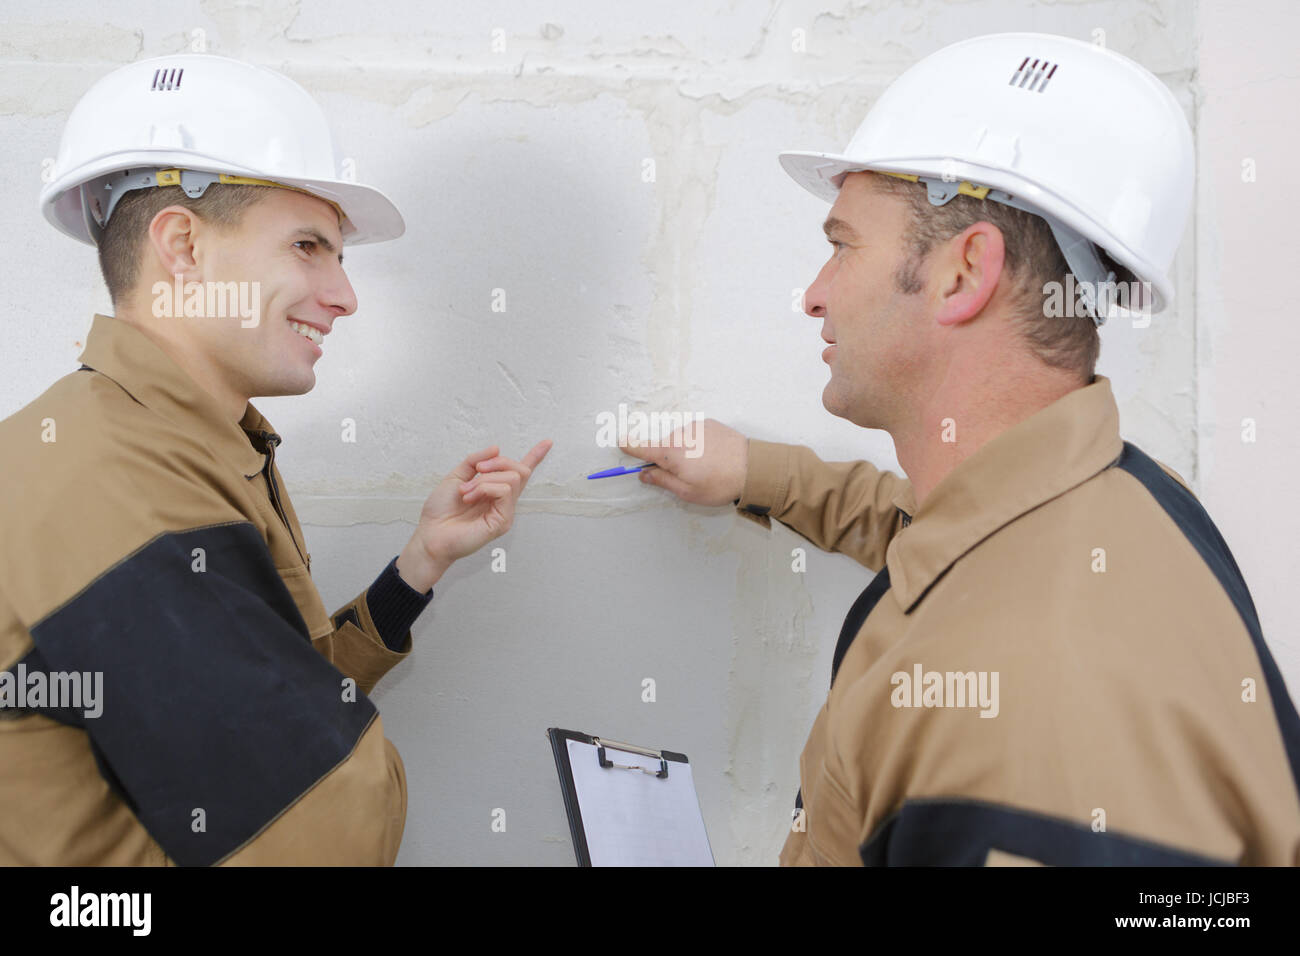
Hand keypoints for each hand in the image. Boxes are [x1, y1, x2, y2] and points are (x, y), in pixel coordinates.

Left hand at [397, 439, 552, 590]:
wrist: (430, 534)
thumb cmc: (440, 511)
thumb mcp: (456, 477)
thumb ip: (474, 461)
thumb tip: (497, 448)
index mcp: (494, 491)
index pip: (519, 473)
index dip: (535, 456)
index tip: (547, 442)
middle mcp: (503, 501)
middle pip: (519, 470)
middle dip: (498, 462)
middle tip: (476, 471)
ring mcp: (505, 512)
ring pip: (512, 478)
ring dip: (485, 479)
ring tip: (466, 492)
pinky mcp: (503, 521)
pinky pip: (504, 491)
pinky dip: (485, 488)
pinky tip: (470, 497)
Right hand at [619, 418, 747, 505]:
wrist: (754, 468)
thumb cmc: (720, 484)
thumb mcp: (687, 492)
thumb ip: (662, 481)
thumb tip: (644, 474)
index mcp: (671, 454)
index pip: (641, 447)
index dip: (629, 446)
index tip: (620, 443)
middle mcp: (680, 435)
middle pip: (662, 446)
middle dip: (666, 459)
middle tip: (685, 475)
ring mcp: (695, 427)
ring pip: (679, 440)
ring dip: (684, 451)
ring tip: (704, 466)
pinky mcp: (708, 423)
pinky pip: (694, 434)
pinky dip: (697, 443)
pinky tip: (712, 455)